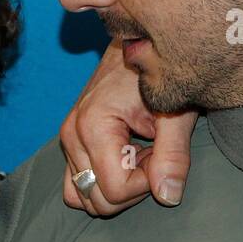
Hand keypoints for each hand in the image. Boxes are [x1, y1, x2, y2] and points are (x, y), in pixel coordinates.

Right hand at [59, 39, 198, 215]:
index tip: (163, 155)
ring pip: (85, 197)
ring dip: (119, 186)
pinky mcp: (72, 140)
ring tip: (143, 154)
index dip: (147, 183)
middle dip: (134, 188)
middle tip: (155, 154)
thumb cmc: (158, 71)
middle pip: (98, 200)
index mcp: (92, 126)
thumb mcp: (174, 111)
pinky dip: (105, 180)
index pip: (115, 190)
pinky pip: (79, 183)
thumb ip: (173, 155)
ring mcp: (68, 138)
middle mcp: (71, 135)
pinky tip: (131, 155)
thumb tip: (168, 196)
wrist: (140, 41)